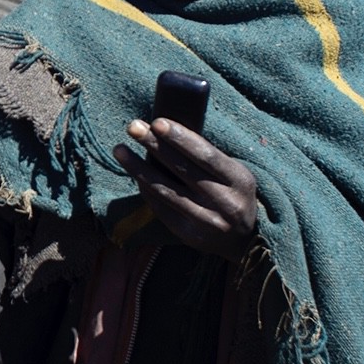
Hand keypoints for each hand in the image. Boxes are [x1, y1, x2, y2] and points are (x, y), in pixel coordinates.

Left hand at [114, 118, 258, 262]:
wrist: (243, 241)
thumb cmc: (233, 194)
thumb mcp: (234, 174)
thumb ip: (209, 158)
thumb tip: (167, 130)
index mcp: (240, 181)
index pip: (206, 156)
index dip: (181, 138)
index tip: (157, 122)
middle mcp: (225, 203)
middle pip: (183, 170)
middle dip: (155, 146)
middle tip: (133, 126)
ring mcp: (206, 221)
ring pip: (165, 191)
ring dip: (139, 168)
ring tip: (120, 149)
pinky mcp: (188, 235)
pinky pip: (161, 206)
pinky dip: (145, 187)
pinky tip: (134, 172)